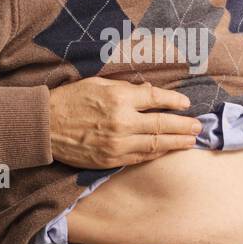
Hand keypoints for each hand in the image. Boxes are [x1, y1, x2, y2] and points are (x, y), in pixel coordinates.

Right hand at [48, 78, 202, 167]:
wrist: (44, 126)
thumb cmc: (70, 99)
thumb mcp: (97, 84)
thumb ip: (126, 88)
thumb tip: (150, 91)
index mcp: (119, 98)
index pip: (156, 99)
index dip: (175, 102)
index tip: (186, 104)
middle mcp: (122, 122)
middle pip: (162, 124)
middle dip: (184, 125)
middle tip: (198, 127)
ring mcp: (117, 143)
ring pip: (155, 144)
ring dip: (177, 142)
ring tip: (191, 141)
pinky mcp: (110, 159)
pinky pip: (141, 158)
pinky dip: (157, 154)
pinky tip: (168, 151)